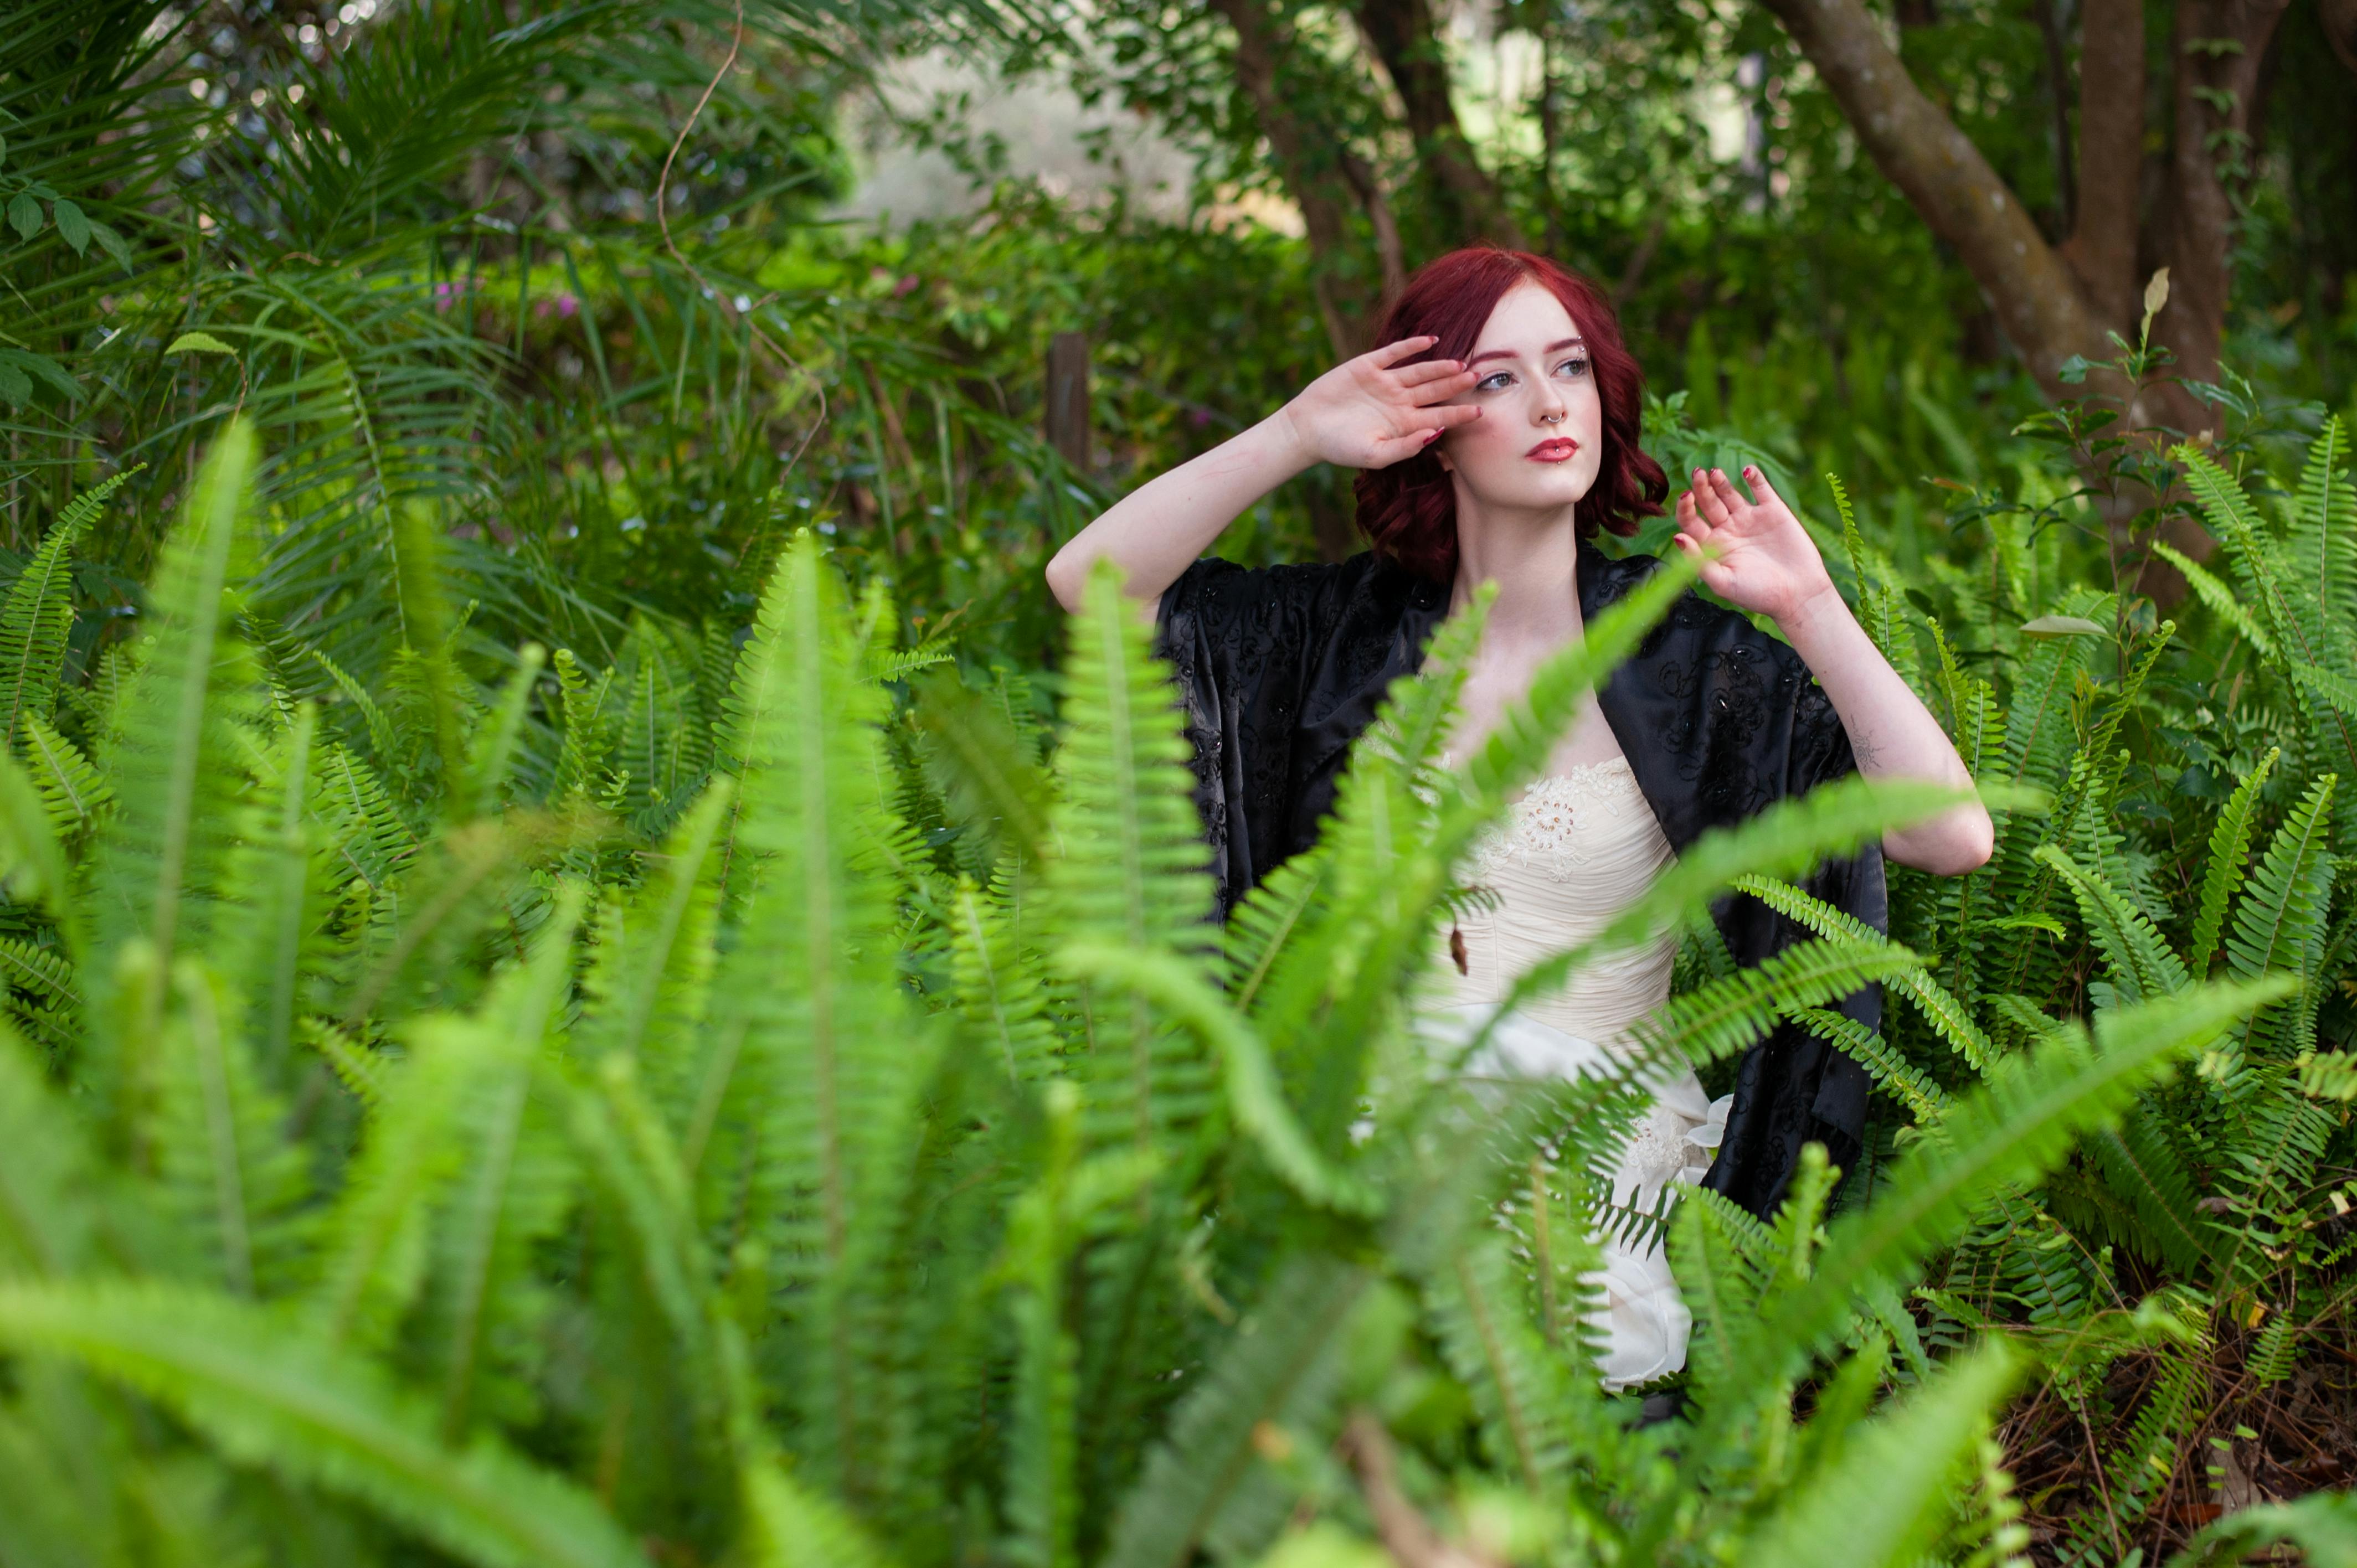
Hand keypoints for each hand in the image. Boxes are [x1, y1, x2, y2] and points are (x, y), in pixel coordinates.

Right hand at [1277, 337, 1481, 470]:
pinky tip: (1431, 340)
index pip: (1439, 418)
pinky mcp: (1368, 366)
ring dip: (1440, 367)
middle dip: (1456, 386)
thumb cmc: (1340, 448)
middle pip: (1435, 391)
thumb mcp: (1374, 455)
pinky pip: (1395, 353)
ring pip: (1420, 372)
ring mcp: (1385, 383)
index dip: (1459, 415)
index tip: (1480, 412)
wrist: (1307, 429)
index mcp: (1404, 425)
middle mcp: (1399, 402)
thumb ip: (1405, 447)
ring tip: (1460, 364)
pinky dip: (1412, 346)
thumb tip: (1434, 435)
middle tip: (1480, 378)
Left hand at [1672, 466, 1839, 624]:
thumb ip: (1698, 562)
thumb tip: (1677, 537)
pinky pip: (1761, 489)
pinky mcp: (1773, 511)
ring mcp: (1750, 518)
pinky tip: (1747, 470)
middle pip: (1708, 503)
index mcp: (1712, 545)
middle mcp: (1728, 528)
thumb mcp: (1723, 582)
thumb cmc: (1757, 594)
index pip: (1691, 521)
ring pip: (1730, 493)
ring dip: (1721, 481)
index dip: (1686, 509)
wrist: (1797, 594)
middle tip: (1697, 474)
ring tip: (1714, 472)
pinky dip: (1755, 478)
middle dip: (1701, 488)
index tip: (1685, 497)